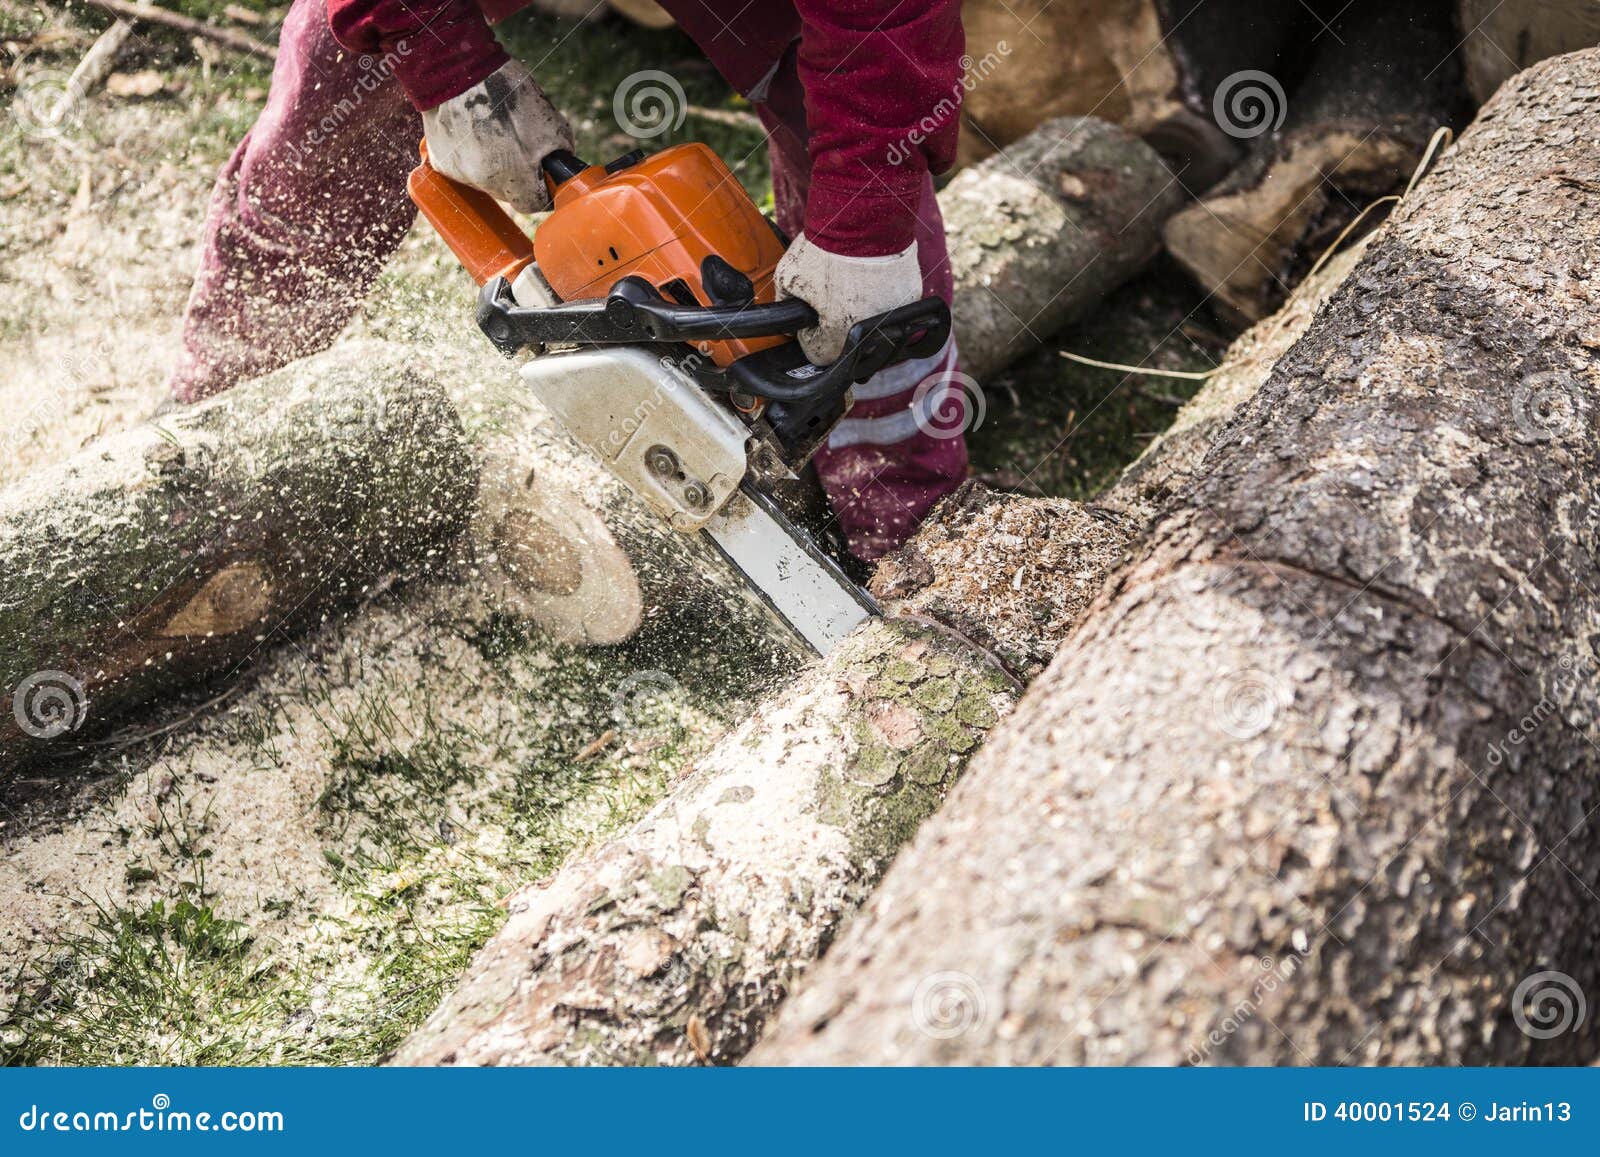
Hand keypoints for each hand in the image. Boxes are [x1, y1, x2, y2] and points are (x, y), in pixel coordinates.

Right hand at [422, 59, 574, 213]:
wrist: (456, 69)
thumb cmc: (506, 92)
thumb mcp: (550, 121)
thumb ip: (561, 151)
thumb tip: (560, 167)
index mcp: (515, 176)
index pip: (534, 204)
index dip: (542, 190)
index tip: (542, 177)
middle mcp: (486, 182)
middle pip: (509, 193)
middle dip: (517, 176)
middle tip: (517, 146)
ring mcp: (461, 174)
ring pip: (485, 181)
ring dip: (492, 166)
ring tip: (492, 132)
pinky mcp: (442, 163)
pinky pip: (463, 168)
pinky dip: (470, 155)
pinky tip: (472, 131)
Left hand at [774, 232, 922, 364]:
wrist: (864, 218)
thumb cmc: (826, 249)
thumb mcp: (788, 277)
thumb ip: (785, 306)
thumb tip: (787, 321)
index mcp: (837, 337)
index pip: (818, 356)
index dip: (809, 337)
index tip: (809, 319)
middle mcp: (869, 334)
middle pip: (847, 346)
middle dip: (833, 328)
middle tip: (827, 300)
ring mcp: (894, 317)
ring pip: (872, 329)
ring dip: (859, 316)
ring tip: (849, 288)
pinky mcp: (911, 298)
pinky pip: (892, 309)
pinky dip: (880, 299)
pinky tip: (869, 279)